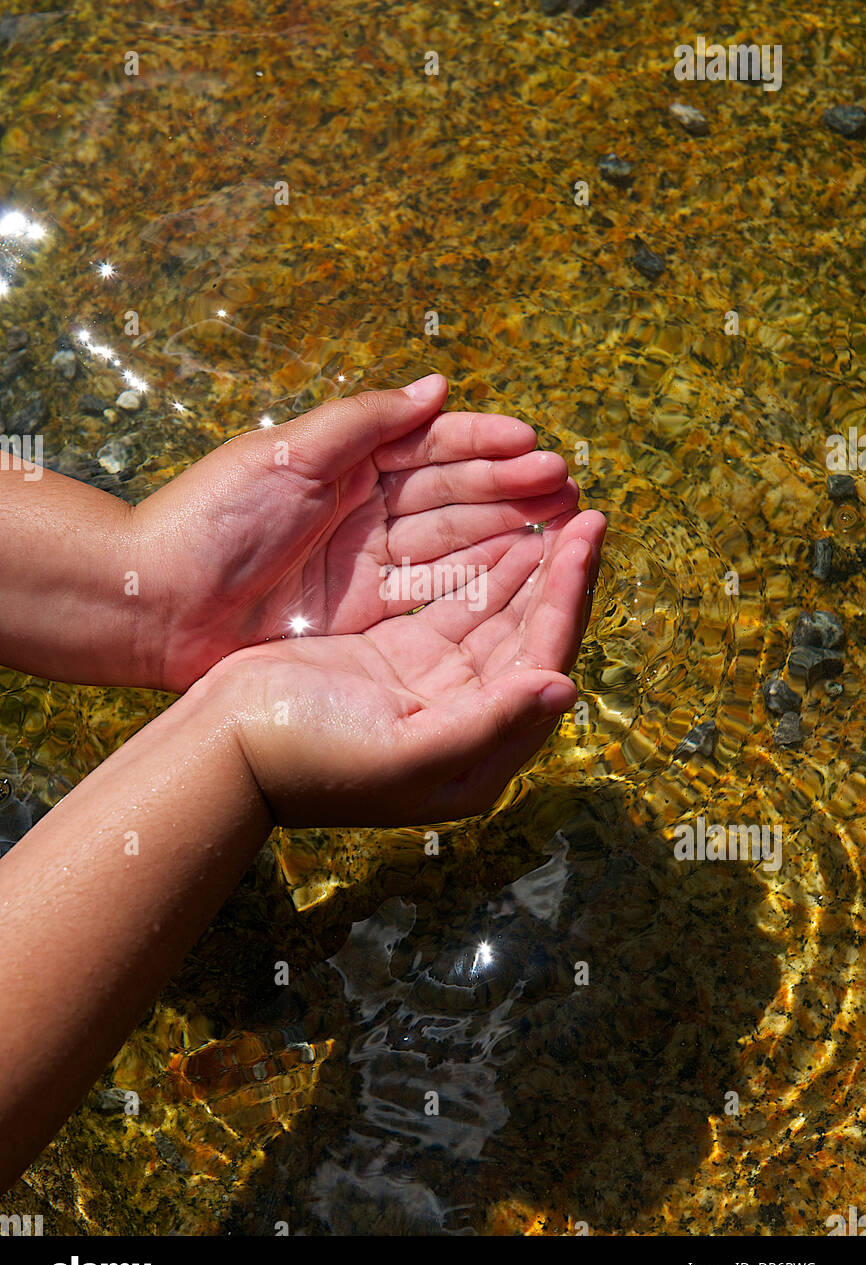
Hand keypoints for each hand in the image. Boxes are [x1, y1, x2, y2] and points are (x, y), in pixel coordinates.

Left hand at [134, 374, 580, 689]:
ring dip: (506, 532)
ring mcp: (365, 564)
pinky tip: (521, 573)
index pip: (431, 447)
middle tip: (568, 488)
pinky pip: (430, 592)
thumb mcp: (288, 453)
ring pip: (452, 542)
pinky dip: (476, 582)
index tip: (537, 447)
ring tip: (562, 526)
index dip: (485, 446)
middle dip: (511, 488)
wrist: (154, 604)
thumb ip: (366, 422)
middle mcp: (363, 510)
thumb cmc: (212, 517)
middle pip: (452, 495)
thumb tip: (439, 386)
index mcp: (346, 463)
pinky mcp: (361, 614)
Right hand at [210, 505, 605, 827]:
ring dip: (526, 564)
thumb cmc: (310, 753)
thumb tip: (565, 688)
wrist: (223, 746)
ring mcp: (431, 687)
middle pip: (529, 635)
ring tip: (553, 508)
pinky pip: (454, 605)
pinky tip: (504, 531)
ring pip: (496, 615)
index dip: (568, 596)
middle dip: (558, 573)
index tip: (588, 533)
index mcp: (479, 757)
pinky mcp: (396, 658)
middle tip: (582, 507)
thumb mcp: (407, 749)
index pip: (543, 662)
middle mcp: (467, 722)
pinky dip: (481, 568)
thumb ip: (490, 722)